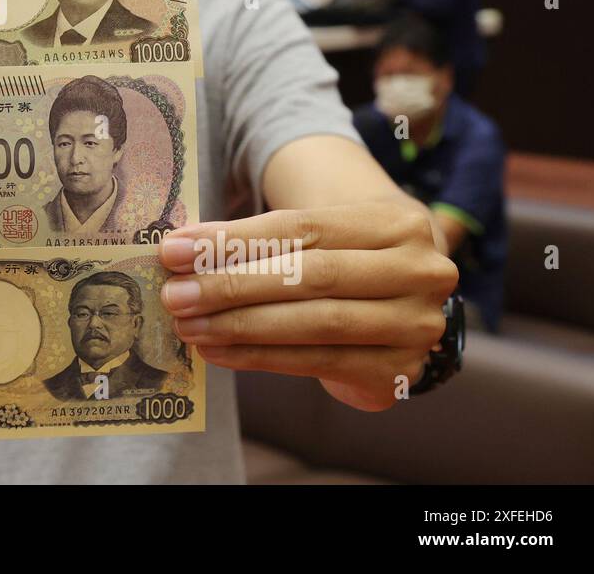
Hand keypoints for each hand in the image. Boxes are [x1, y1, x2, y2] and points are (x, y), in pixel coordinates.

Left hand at [159, 200, 457, 410]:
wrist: (399, 302)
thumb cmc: (344, 256)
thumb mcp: (317, 233)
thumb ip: (259, 239)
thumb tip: (181, 249)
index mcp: (397, 221)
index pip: (302, 227)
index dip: (234, 239)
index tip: (174, 249)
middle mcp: (419, 272)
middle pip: (310, 275)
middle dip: (232, 285)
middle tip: (175, 294)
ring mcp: (414, 327)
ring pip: (314, 323)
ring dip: (240, 326)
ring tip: (188, 325)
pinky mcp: (397, 372)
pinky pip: (315, 362)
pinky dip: (257, 357)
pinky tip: (217, 351)